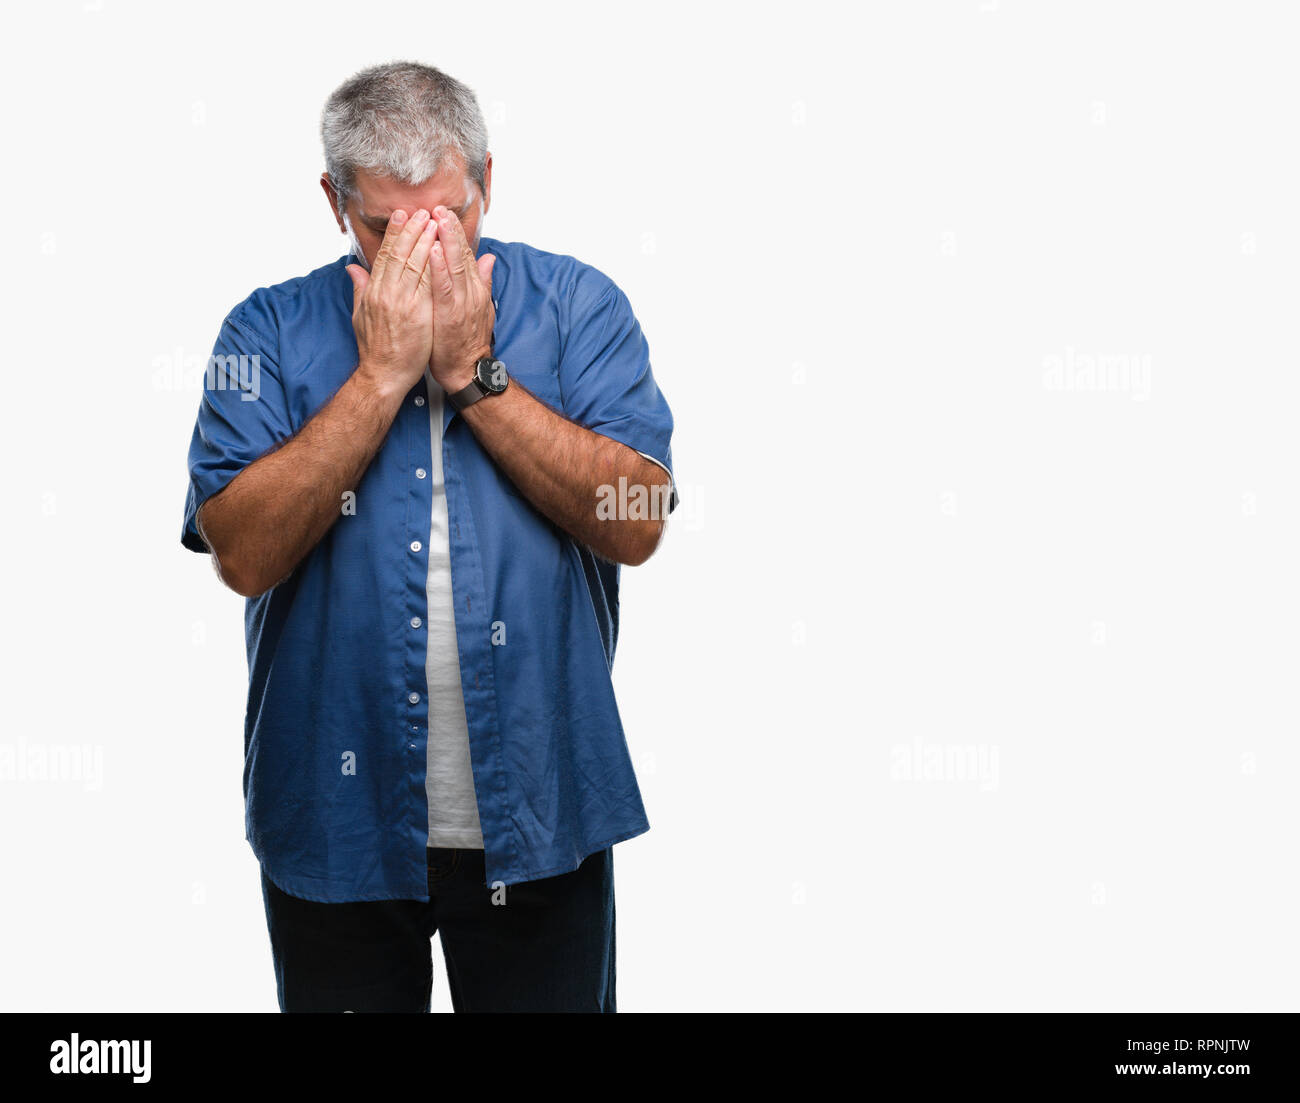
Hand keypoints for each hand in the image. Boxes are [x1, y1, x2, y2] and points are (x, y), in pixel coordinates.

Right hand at [345, 208, 436, 397]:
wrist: (384, 375)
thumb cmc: (375, 348)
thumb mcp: (360, 314)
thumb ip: (360, 288)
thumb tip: (353, 269)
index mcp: (374, 291)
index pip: (386, 255)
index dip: (395, 234)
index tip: (403, 216)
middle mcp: (386, 293)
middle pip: (400, 254)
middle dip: (412, 230)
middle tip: (423, 211)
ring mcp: (402, 303)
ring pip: (414, 264)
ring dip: (425, 240)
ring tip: (434, 222)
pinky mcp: (417, 314)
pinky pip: (427, 284)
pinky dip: (433, 265)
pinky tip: (440, 250)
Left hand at [428, 206, 496, 392]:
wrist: (466, 370)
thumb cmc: (466, 342)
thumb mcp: (481, 309)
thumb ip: (483, 282)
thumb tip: (488, 259)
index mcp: (474, 289)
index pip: (465, 254)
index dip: (456, 233)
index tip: (445, 214)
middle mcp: (471, 292)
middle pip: (462, 254)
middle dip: (451, 229)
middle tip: (439, 208)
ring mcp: (462, 303)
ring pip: (455, 265)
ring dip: (446, 240)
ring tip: (437, 219)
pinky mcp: (450, 314)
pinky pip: (443, 287)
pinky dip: (439, 267)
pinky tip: (432, 250)